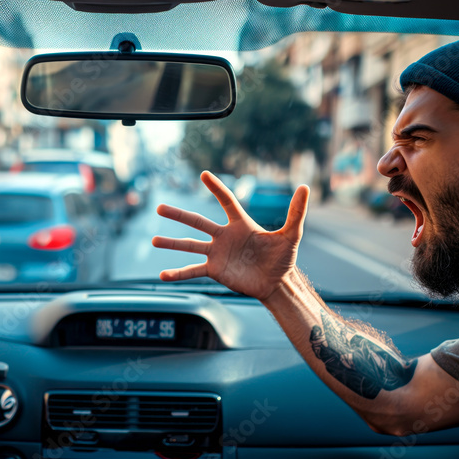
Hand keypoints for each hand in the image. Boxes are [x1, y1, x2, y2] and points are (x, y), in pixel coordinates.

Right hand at [152, 171, 308, 301]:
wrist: (276, 283)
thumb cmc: (283, 258)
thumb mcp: (291, 234)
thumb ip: (295, 212)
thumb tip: (305, 187)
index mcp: (240, 224)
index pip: (226, 201)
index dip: (216, 189)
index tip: (204, 174)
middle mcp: (224, 236)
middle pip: (197, 222)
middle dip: (179, 215)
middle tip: (159, 207)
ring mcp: (217, 253)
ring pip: (190, 245)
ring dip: (171, 244)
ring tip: (153, 241)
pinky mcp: (215, 270)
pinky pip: (193, 271)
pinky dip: (178, 274)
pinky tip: (163, 275)